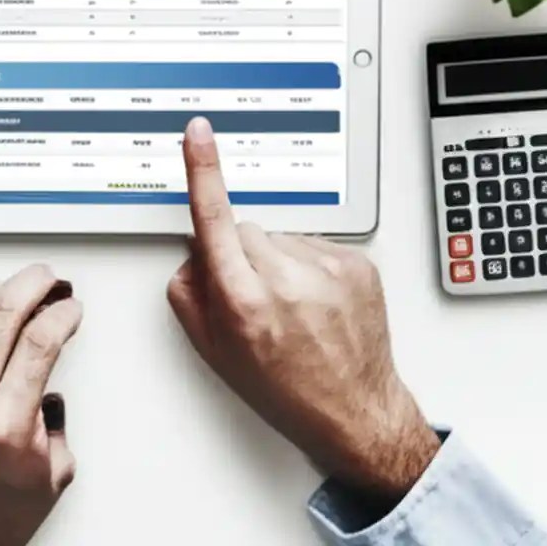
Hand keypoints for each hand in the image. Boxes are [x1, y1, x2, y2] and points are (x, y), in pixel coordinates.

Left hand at [0, 266, 81, 545]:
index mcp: (6, 424)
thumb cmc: (1, 508)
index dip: (61, 312)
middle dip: (33, 284)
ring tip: (13, 289)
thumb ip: (57, 411)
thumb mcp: (55, 466)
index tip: (71, 307)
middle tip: (47, 279)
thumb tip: (49, 357)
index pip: (39, 339)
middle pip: (1, 313)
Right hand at [167, 118, 439, 495]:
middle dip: (240, 253)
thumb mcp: (216, 352)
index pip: (215, 220)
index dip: (202, 171)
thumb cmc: (285, 389)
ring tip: (292, 306)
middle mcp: (287, 279)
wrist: (354, 410)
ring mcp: (327, 268)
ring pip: (280, 236)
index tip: (198, 135)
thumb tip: (193, 256)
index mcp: (245, 301)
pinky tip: (315, 302)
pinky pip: (314, 244)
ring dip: (277, 260)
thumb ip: (190, 296)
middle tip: (253, 297)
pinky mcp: (356, 263)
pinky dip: (309, 266)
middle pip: (245, 230)